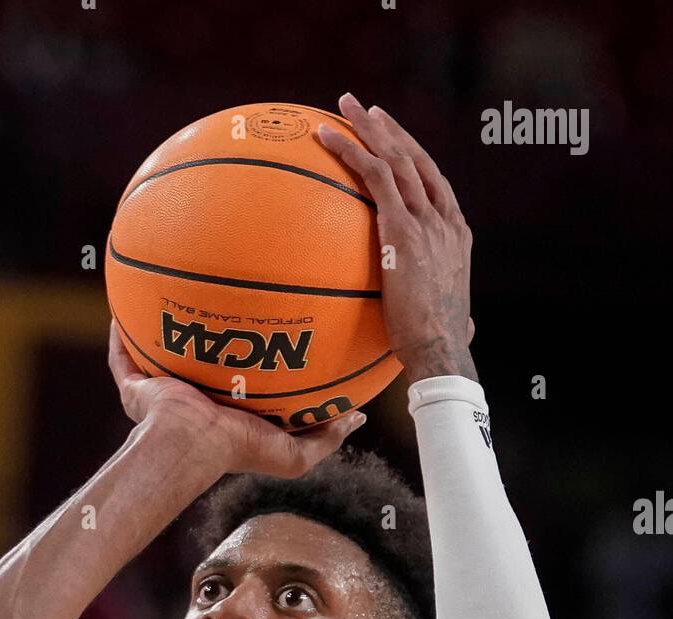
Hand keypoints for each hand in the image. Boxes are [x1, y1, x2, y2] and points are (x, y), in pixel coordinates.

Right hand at [108, 321, 365, 479]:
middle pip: (202, 359)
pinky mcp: (137, 386)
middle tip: (225, 302)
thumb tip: (357, 416)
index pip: (242, 378)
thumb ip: (327, 438)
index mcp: (229, 412)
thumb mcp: (294, 455)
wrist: (189, 446)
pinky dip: (121, 335)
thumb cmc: (238, 451)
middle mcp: (195, 400)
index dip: (254, 356)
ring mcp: (164, 392)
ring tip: (173, 290)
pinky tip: (126, 304)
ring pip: (161, 353)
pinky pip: (123, 355)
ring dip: (166, 326)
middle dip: (210, 335)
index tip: (272, 331)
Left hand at [318, 95, 476, 384]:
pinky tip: (326, 137)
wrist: (441, 349)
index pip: (435, 184)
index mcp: (456, 235)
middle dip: (391, 130)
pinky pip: (374, 177)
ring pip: (396, 158)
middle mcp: (445, 221)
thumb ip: (438, 311)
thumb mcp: (447, 322)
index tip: (395, 141)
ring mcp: (426, 221)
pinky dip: (350, 151)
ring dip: (370, 127)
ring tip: (346, 105)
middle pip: (417, 160)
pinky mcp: (403, 229)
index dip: (414, 158)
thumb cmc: (438, 347)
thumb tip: (441, 326)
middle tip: (367, 108)